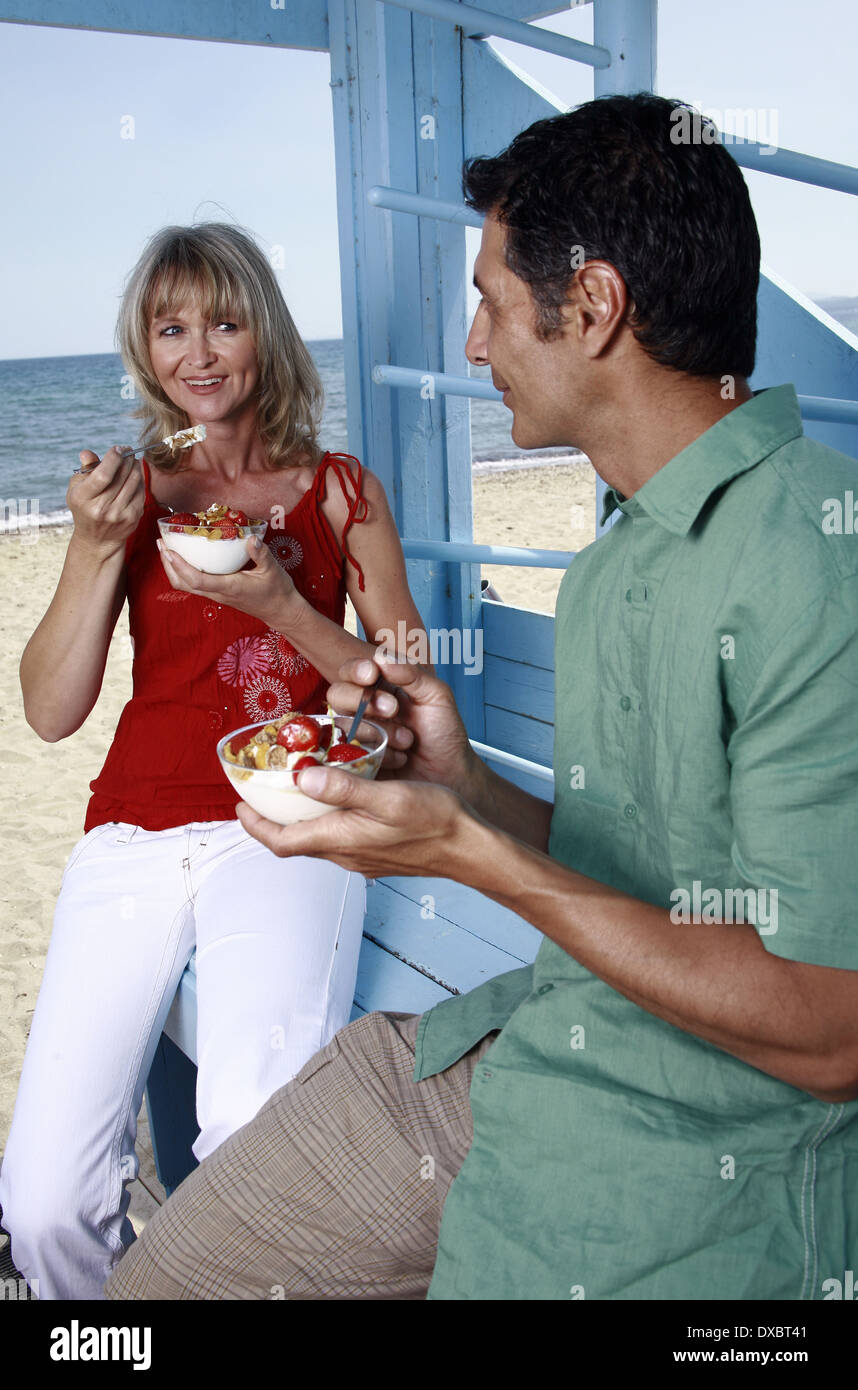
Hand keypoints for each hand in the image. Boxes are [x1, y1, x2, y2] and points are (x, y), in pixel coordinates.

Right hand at [67, 446, 143, 556]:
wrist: (97, 539)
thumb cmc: (85, 508)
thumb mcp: (77, 489)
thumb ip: (84, 470)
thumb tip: (87, 453)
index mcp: (83, 498)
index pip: (103, 474)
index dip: (114, 458)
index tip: (118, 449)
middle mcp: (101, 508)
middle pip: (122, 476)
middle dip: (127, 458)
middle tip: (128, 451)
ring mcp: (119, 514)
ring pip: (135, 481)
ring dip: (136, 466)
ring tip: (132, 460)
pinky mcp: (133, 518)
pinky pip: (141, 491)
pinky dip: (140, 479)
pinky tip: (135, 475)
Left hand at [157, 533, 300, 628]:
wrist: (280, 611)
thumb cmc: (277, 591)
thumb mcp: (273, 570)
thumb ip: (261, 554)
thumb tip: (250, 538)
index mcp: (229, 587)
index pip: (197, 580)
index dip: (179, 566)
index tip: (168, 550)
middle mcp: (218, 593)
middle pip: (183, 584)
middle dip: (168, 565)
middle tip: (161, 542)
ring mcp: (216, 595)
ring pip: (185, 586)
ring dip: (172, 568)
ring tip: (167, 548)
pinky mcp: (218, 594)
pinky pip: (194, 584)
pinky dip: (183, 571)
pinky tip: (185, 557)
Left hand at [236, 764, 482, 878]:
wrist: (470, 848)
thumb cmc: (434, 821)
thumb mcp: (388, 797)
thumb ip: (343, 788)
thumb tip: (301, 779)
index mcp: (340, 840)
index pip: (281, 841)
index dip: (255, 826)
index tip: (238, 806)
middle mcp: (345, 854)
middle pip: (295, 841)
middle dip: (273, 820)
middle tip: (261, 794)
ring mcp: (361, 857)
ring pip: (317, 838)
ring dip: (300, 819)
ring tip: (294, 792)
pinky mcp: (376, 853)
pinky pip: (338, 837)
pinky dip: (325, 819)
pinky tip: (338, 799)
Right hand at [326, 654, 481, 795]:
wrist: (451, 774)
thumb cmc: (444, 734)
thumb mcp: (436, 696)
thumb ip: (412, 673)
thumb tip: (381, 659)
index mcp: (380, 688)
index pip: (353, 671)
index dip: (356, 669)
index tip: (371, 674)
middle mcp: (364, 710)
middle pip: (338, 694)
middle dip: (363, 699)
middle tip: (393, 709)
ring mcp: (357, 737)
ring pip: (344, 724)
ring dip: (379, 730)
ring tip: (407, 740)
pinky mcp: (355, 763)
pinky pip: (349, 754)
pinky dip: (378, 754)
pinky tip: (400, 757)